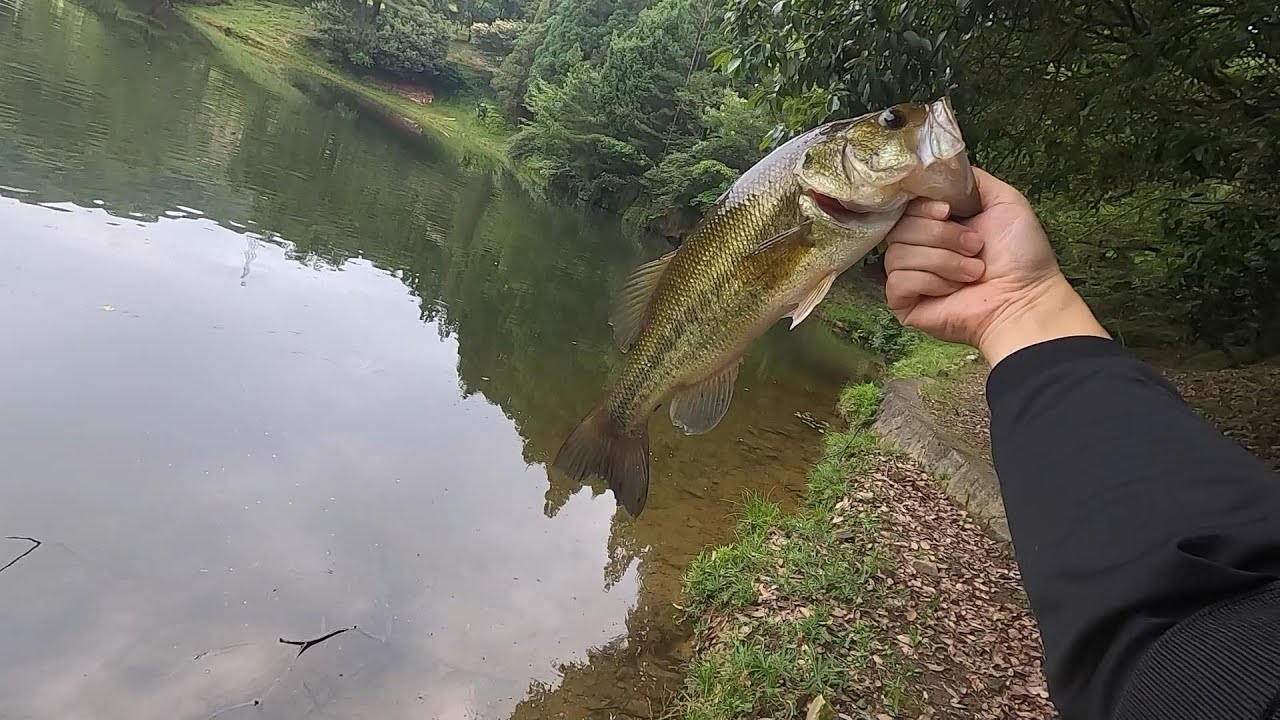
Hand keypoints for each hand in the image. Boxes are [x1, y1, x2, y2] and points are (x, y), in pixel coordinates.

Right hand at [884, 168, 1108, 365]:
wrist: (1024, 299)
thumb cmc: (1021, 255)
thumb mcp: (1004, 200)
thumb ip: (971, 180)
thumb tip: (940, 168)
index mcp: (937, 224)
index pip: (906, 205)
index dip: (922, 207)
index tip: (947, 212)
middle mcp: (919, 247)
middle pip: (899, 227)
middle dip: (942, 236)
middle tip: (976, 247)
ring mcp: (909, 276)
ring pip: (898, 253)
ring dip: (943, 261)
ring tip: (973, 272)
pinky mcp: (903, 302)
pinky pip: (898, 280)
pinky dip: (930, 282)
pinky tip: (952, 290)